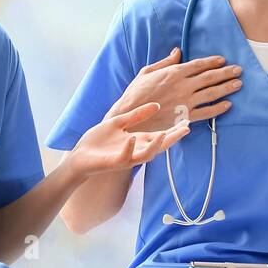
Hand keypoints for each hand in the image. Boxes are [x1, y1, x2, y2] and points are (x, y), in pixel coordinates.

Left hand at [69, 101, 190, 175]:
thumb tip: (156, 105)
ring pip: (146, 155)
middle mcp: (135, 150)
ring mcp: (126, 157)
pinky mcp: (114, 162)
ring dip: (155, 145)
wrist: (80, 156)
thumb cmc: (98, 141)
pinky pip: (124, 156)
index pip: (160, 135)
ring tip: (164, 134)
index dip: (174, 129)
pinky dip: (128, 148)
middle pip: (159, 146)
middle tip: (185, 129)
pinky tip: (131, 137)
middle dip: (172, 138)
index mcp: (137, 140)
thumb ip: (136, 115)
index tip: (187, 121)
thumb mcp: (118, 122)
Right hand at [110, 47, 241, 130]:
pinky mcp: (185, 116)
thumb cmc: (135, 94)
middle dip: (226, 72)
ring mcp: (185, 102)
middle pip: (210, 77)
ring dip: (227, 87)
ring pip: (212, 93)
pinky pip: (206, 112)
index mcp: (173, 73)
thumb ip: (165, 62)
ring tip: (238, 84)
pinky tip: (228, 105)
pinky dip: (218, 108)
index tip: (223, 60)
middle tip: (239, 70)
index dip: (213, 62)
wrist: (130, 116)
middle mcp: (183, 86)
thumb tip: (178, 51)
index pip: (199, 65)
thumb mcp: (146, 72)